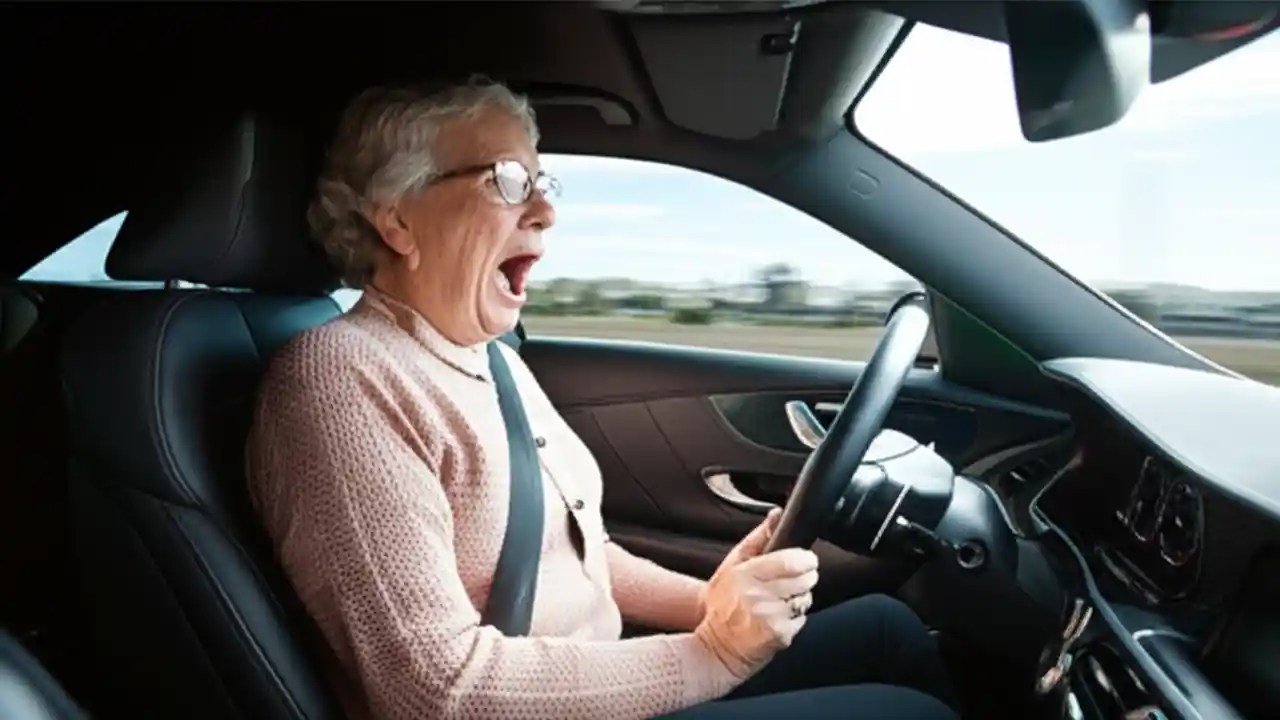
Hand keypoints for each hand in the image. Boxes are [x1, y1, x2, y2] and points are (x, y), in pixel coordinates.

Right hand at [694, 509, 819, 678]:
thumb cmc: (722, 604)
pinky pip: (802, 619)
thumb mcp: (731, 566)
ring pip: (806, 599)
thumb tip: (776, 515)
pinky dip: (794, 618)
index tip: (806, 560)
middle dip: (805, 578)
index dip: (805, 559)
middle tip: (793, 581)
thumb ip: (756, 540)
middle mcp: (758, 595)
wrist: (715, 647)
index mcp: (746, 574)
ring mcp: (770, 617)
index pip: (791, 561)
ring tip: (780, 601)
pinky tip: (777, 618)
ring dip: (800, 598)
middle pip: (804, 580)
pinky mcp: (780, 635)